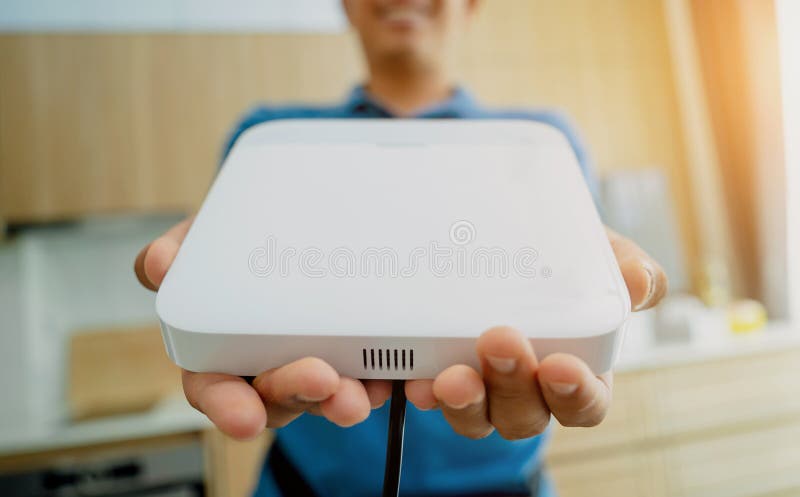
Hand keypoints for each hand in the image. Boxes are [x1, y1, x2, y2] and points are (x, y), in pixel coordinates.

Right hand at [135, 217, 393, 439]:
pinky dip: (383, 378)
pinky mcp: (357, 348)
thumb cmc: (243, 233)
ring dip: (343, 398)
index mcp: (222, 345)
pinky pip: (371, 373)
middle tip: (321, 380)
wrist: (296, 209)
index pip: (214, 387)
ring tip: (361, 391)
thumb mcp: (208, 232)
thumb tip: (159, 265)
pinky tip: (395, 373)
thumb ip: (181, 249)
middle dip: (298, 394)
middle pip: (277, 396)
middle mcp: (267, 362)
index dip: (226, 405)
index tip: (243, 417)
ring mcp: (315, 358)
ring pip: (326, 394)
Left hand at [402, 228, 667, 438]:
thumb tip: (641, 283)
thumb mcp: (600, 254)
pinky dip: (423, 392)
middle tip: (498, 341)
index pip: (585, 403)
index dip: (575, 395)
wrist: (512, 234)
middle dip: (512, 386)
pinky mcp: (441, 371)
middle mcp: (529, 389)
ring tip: (450, 375)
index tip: (560, 366)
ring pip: (476, 416)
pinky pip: (431, 396)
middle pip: (525, 415)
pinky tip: (415, 378)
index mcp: (579, 371)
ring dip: (464, 401)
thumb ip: (626, 269)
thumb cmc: (566, 256)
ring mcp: (484, 385)